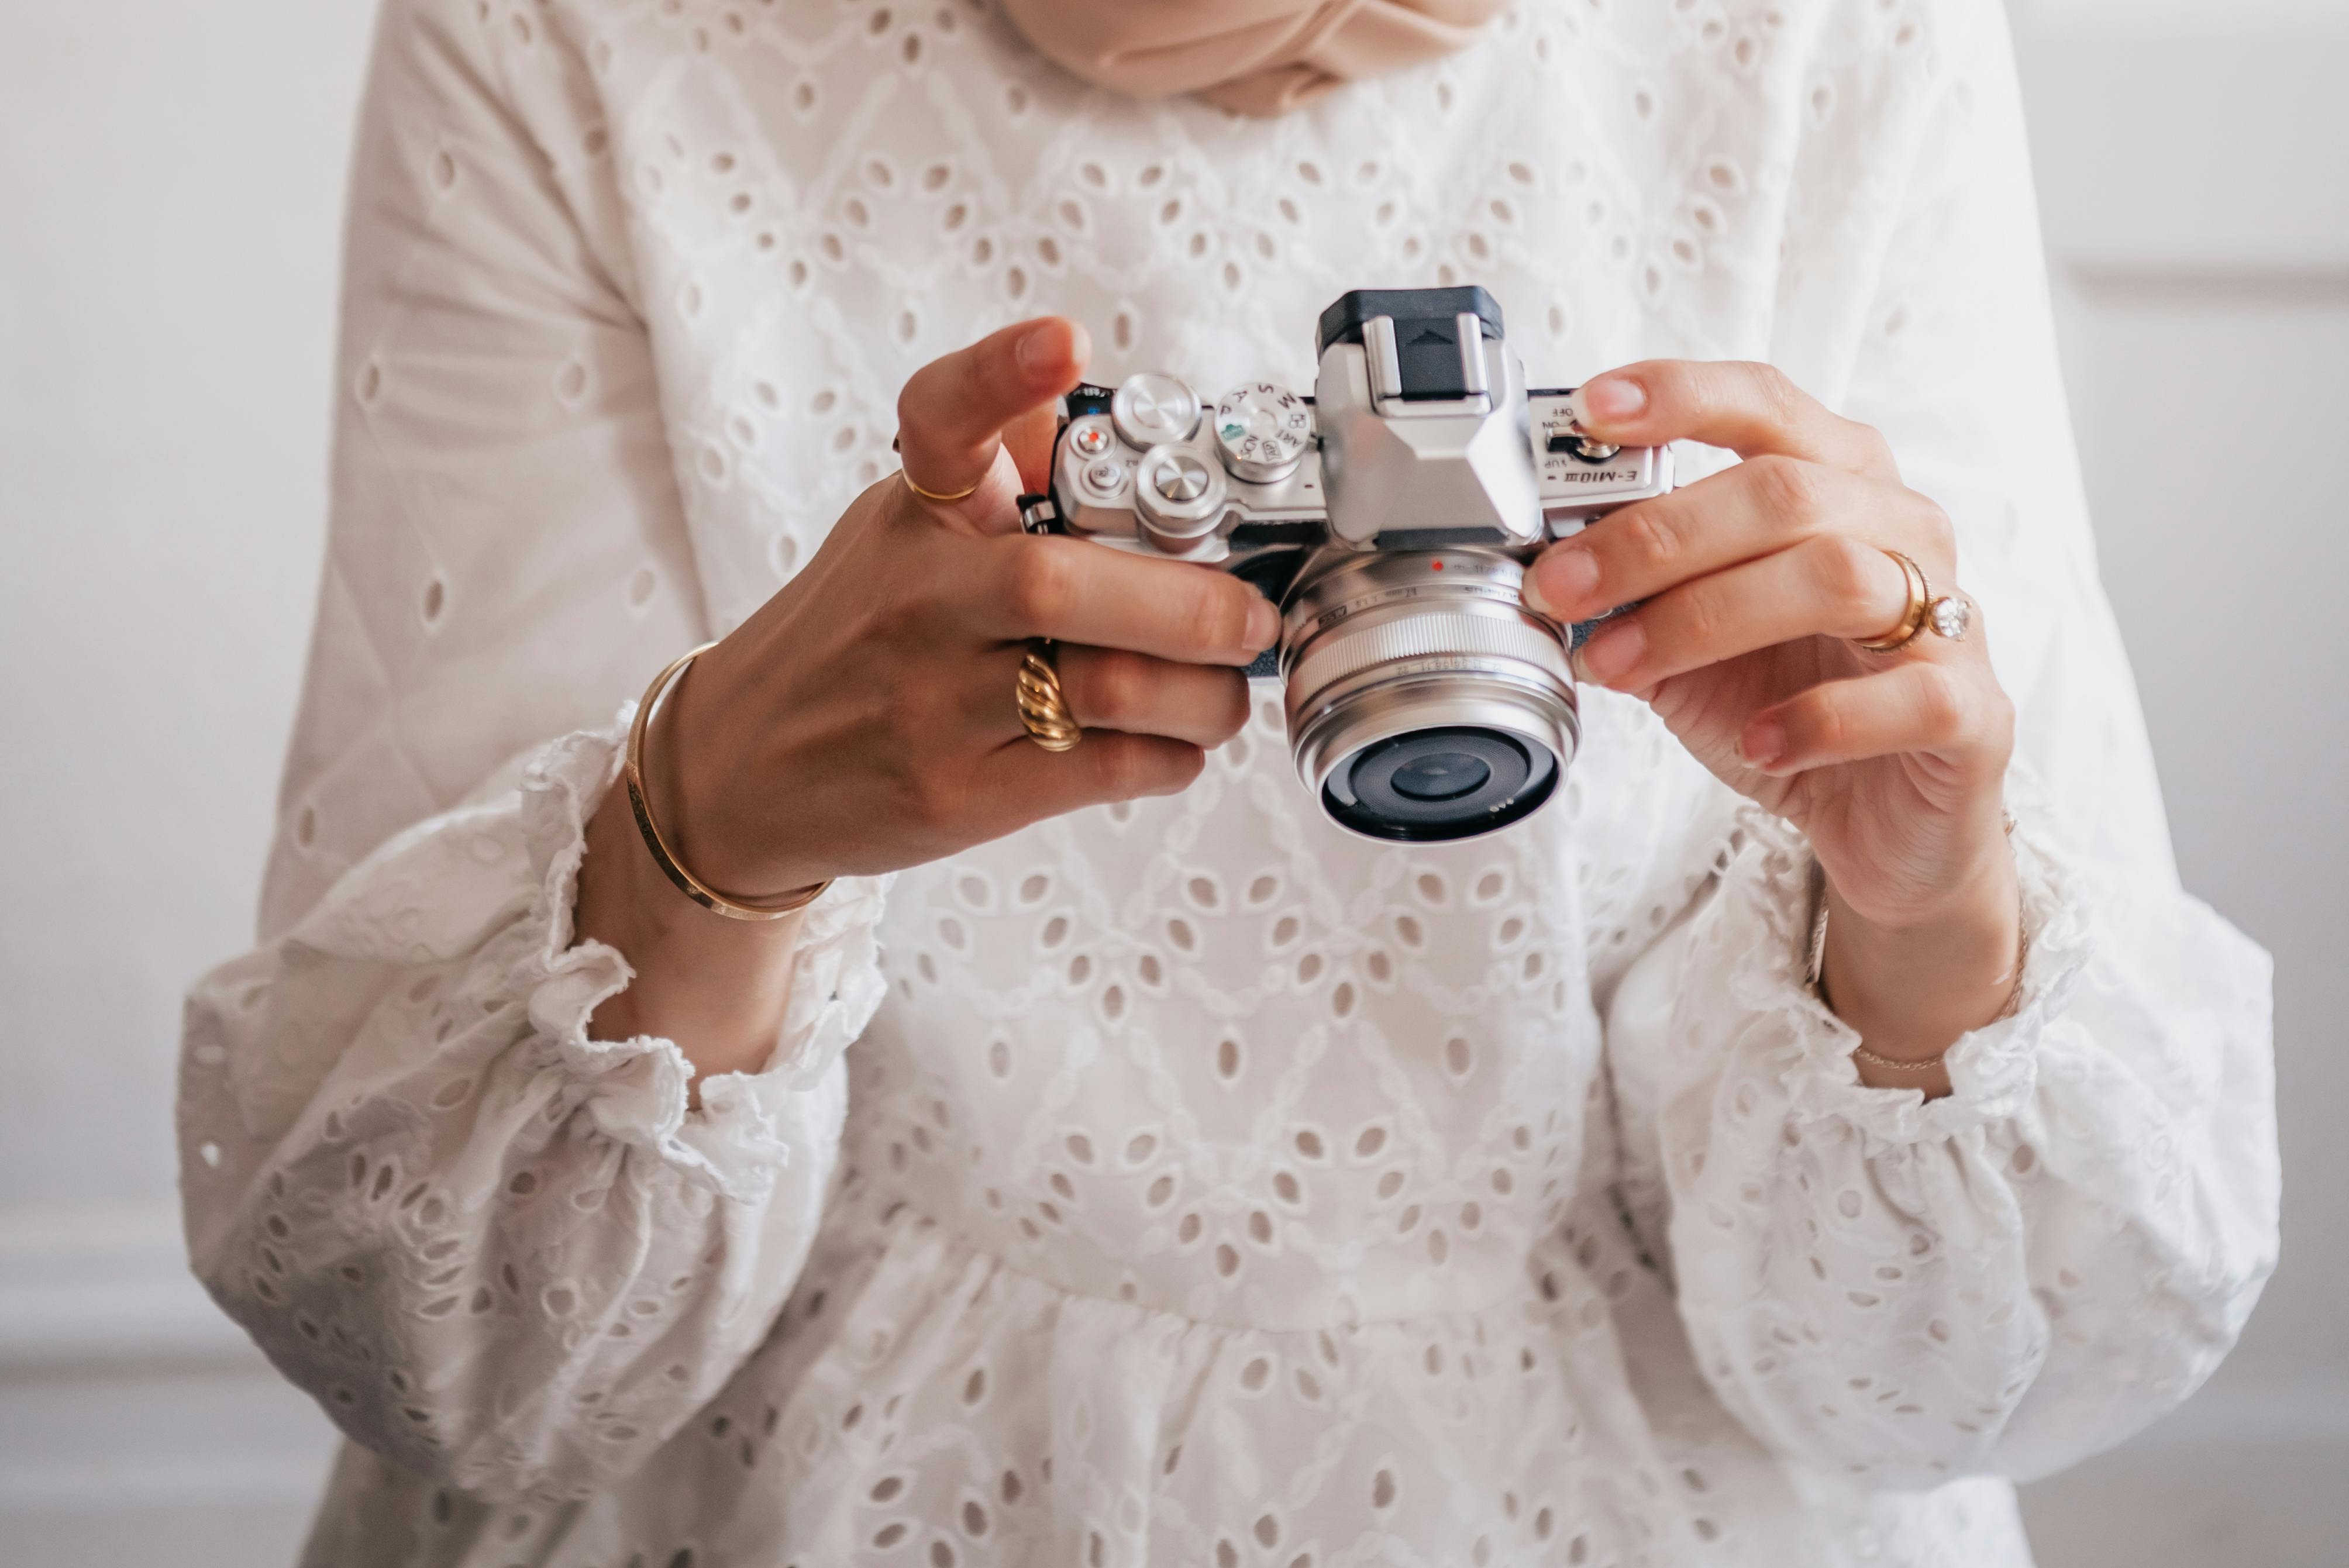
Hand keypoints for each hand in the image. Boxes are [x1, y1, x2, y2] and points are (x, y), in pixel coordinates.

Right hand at [577, 317, 1272, 1077]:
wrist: (739, 769)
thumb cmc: (853, 637)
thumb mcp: (897, 531)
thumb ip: (990, 468)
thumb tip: (1088, 395)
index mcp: (911, 516)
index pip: (940, 418)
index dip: (1001, 372)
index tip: (1062, 339)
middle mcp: (914, 602)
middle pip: (1058, 581)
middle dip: (1189, 601)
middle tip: (1250, 614)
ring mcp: (930, 706)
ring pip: (1104, 689)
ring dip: (1201, 692)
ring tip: (1225, 688)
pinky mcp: (954, 798)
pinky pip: (1099, 772)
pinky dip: (1169, 757)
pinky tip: (1177, 743)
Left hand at [1524, 361, 2020, 1082]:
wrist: (1881, 821)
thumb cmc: (1789, 704)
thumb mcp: (1687, 643)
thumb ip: (1633, 596)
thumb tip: (1547, 567)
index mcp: (1836, 484)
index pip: (1765, 405)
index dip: (1681, 395)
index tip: (1593, 411)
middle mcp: (1900, 529)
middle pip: (1784, 492)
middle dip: (1654, 537)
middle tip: (1560, 586)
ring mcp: (1946, 616)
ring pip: (1840, 577)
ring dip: (1707, 619)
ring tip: (1621, 666)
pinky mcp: (1970, 710)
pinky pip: (1909, 695)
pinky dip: (1822, 716)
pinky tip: (1761, 740)